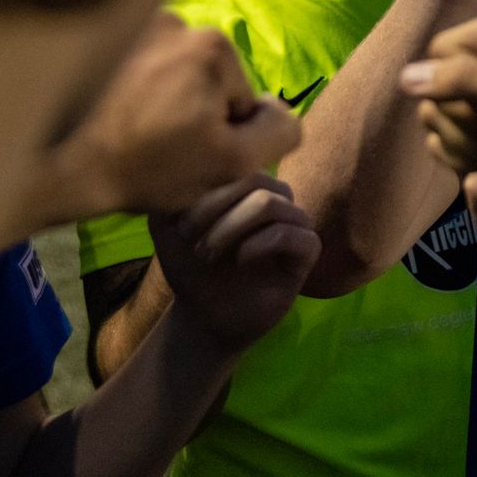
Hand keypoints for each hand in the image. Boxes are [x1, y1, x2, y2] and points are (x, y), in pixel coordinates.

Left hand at [34, 15, 299, 222]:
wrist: (52, 165)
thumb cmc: (145, 166)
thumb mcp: (230, 164)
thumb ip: (276, 133)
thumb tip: (280, 109)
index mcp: (214, 45)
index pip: (240, 95)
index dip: (221, 131)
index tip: (185, 152)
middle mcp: (176, 20)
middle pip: (204, 77)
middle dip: (189, 108)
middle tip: (155, 145)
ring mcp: (131, 24)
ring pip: (169, 70)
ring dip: (159, 97)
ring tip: (127, 131)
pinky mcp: (94, 35)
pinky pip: (134, 64)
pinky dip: (128, 87)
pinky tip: (107, 114)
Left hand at [151, 174, 320, 349]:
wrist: (205, 314)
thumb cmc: (191, 266)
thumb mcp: (168, 226)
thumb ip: (173, 193)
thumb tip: (188, 168)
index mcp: (249, 184)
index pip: (234, 163)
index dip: (203, 192)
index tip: (178, 227)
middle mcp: (277, 196)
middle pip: (254, 179)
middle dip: (214, 210)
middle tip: (191, 241)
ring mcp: (296, 221)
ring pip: (271, 204)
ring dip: (231, 229)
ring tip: (208, 253)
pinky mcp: (308, 250)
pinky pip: (291, 234)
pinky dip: (259, 245)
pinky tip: (241, 260)